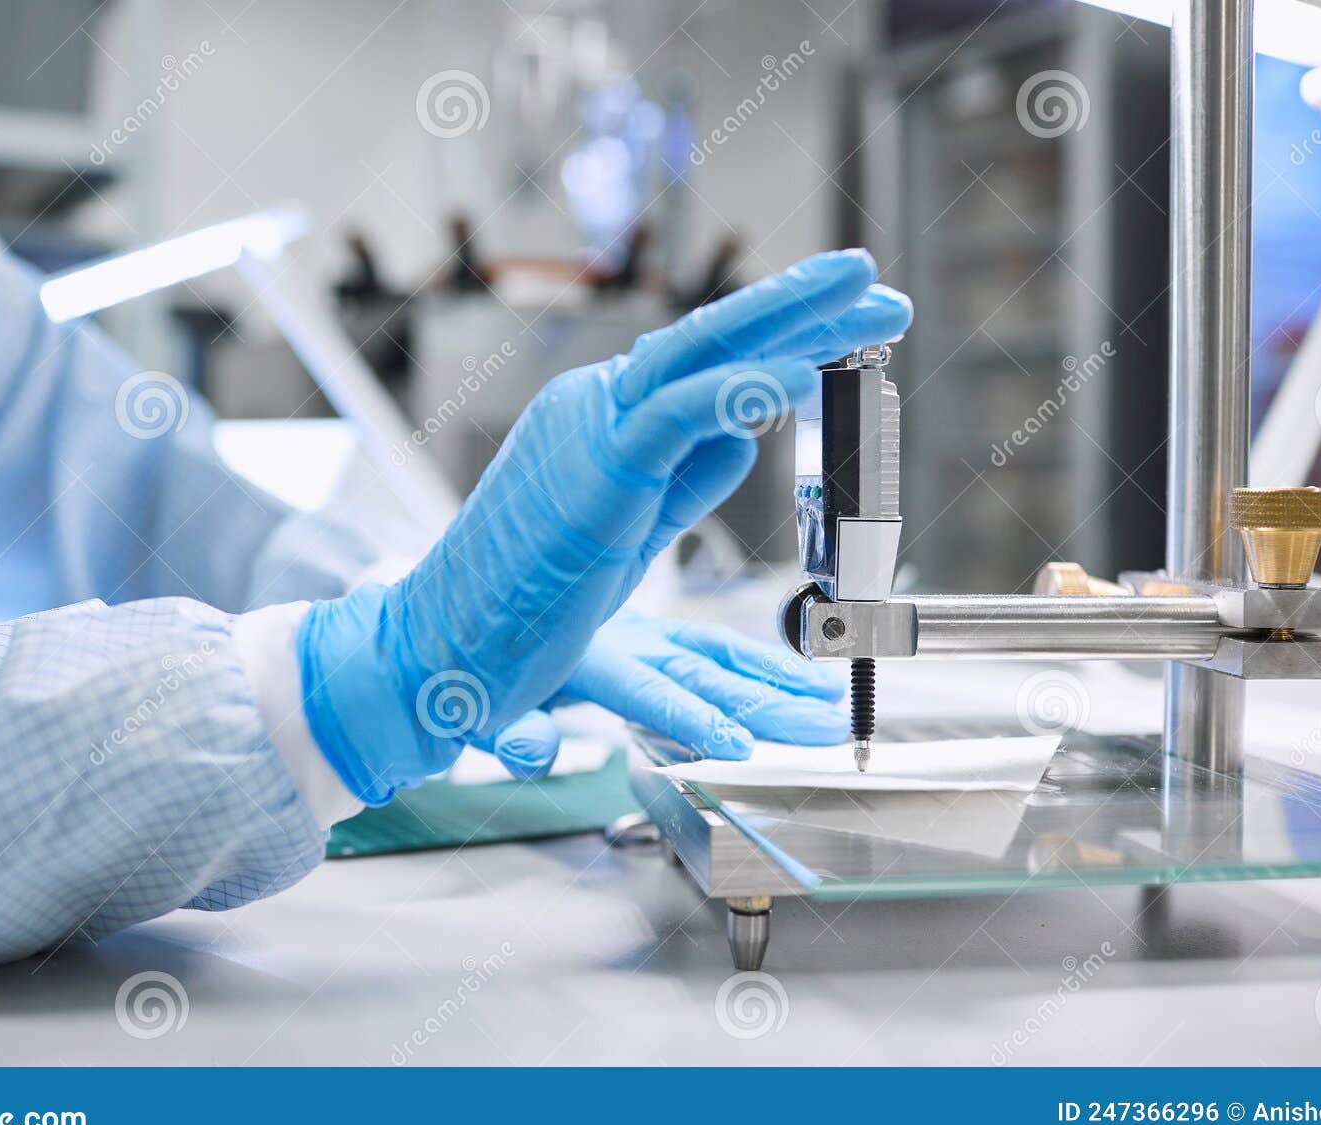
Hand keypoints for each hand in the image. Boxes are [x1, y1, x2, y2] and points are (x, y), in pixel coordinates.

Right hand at [297, 249, 910, 803]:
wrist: (443, 643)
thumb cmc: (527, 596)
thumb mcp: (632, 526)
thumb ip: (684, 478)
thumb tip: (741, 437)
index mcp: (603, 419)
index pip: (705, 363)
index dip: (784, 341)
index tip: (852, 329)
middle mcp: (595, 406)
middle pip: (711, 336)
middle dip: (802, 306)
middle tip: (877, 286)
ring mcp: (590, 431)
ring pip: (699, 352)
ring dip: (788, 320)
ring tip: (864, 295)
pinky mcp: (595, 472)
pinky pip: (674, 414)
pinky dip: (739, 391)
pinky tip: (798, 378)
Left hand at [474, 609, 848, 779]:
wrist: (474, 617)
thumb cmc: (477, 671)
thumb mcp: (477, 711)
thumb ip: (512, 734)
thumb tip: (535, 752)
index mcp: (585, 656)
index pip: (648, 692)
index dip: (693, 718)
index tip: (737, 743)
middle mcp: (623, 637)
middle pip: (703, 671)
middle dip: (767, 702)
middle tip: (819, 728)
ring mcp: (645, 632)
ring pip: (720, 652)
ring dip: (778, 680)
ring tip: (827, 704)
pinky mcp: (657, 633)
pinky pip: (717, 646)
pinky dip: (762, 663)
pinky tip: (798, 684)